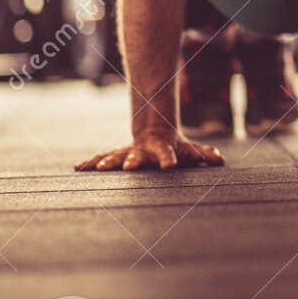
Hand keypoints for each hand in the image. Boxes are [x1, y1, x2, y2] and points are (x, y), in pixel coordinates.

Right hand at [75, 131, 224, 171]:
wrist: (153, 130)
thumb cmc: (174, 145)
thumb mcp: (190, 149)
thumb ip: (204, 154)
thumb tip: (220, 160)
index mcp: (162, 150)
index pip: (168, 155)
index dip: (169, 159)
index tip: (169, 166)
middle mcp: (143, 151)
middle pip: (138, 156)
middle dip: (132, 162)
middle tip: (129, 167)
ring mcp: (128, 152)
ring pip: (116, 156)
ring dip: (107, 161)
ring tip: (98, 168)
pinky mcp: (117, 156)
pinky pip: (102, 158)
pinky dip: (91, 162)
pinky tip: (78, 167)